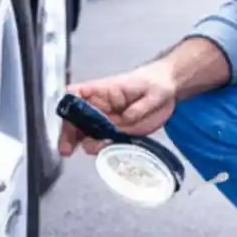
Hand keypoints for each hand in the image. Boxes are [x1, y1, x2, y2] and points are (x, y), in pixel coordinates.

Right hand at [59, 63, 176, 156]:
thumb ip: (139, 107)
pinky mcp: (117, 131)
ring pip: (86, 132)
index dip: (68, 104)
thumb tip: (126, 118)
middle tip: (67, 149)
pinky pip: (102, 141)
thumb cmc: (158, 84)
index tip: (67, 117)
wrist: (169, 90)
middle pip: (76, 117)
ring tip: (92, 150)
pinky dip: (100, 148)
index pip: (77, 93)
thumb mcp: (153, 92)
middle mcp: (102, 105)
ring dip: (84, 143)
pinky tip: (104, 153)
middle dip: (69, 133)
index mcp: (106, 90)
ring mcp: (108, 119)